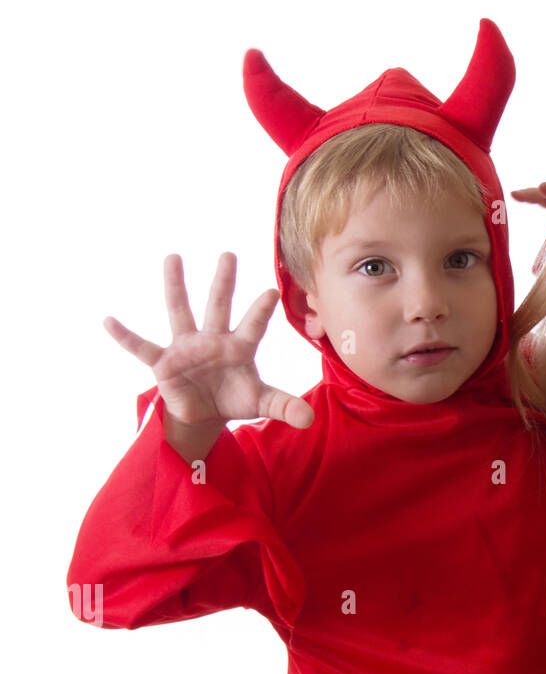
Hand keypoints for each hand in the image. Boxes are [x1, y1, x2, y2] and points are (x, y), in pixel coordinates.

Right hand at [103, 252, 313, 430]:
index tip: (272, 292)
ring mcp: (187, 347)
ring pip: (181, 311)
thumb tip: (309, 420)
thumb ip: (284, 406)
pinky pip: (141, 347)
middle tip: (229, 254)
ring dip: (176, 286)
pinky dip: (125, 336)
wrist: (204, 414)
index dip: (261, 311)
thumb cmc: (235, 398)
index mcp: (240, 347)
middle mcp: (214, 340)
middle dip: (224, 282)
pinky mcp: (164, 362)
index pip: (254, 326)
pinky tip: (109, 320)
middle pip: (219, 306)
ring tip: (173, 257)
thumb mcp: (261, 403)